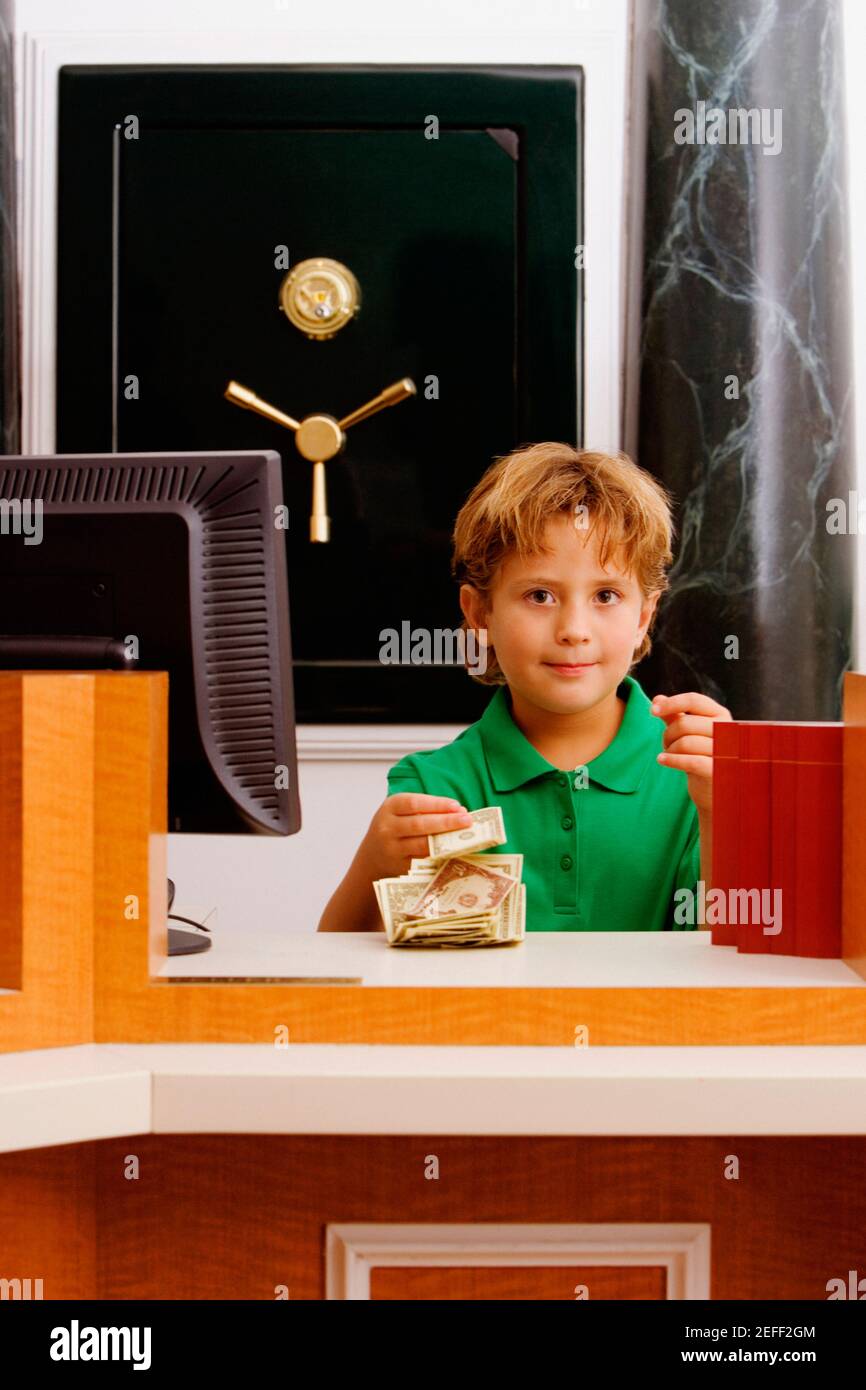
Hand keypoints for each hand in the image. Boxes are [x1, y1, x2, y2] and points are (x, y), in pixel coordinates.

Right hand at [363, 793, 472, 876]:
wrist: (373, 856)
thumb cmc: (395, 828)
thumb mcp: (401, 812)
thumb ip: (425, 810)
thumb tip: (459, 811)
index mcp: (390, 807)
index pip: (414, 803)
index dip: (437, 804)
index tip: (457, 806)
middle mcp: (387, 827)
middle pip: (419, 824)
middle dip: (446, 822)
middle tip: (467, 820)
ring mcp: (393, 849)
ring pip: (422, 844)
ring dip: (446, 840)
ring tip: (464, 836)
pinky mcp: (400, 866)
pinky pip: (423, 860)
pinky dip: (440, 855)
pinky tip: (454, 850)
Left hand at [650, 691, 732, 815]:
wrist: (715, 789)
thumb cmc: (701, 755)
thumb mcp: (688, 733)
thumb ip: (675, 716)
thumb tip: (657, 698)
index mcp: (720, 714)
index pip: (693, 700)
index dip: (671, 703)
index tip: (652, 711)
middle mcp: (727, 729)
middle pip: (684, 723)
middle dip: (668, 734)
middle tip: (666, 744)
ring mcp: (725, 750)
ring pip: (685, 742)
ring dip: (670, 749)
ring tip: (668, 755)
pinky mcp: (719, 771)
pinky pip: (691, 762)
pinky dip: (672, 760)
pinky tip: (661, 760)